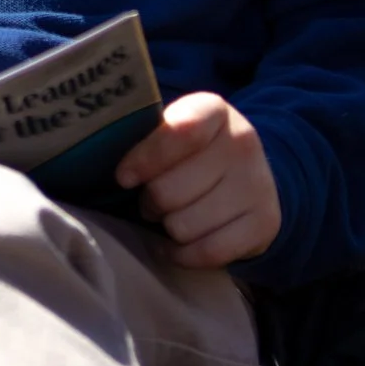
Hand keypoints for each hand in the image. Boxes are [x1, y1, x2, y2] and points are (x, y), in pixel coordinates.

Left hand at [114, 92, 280, 267]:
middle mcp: (242, 142)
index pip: (176, 134)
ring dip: (168, 227)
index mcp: (212, 110)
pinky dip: (184, 254)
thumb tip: (100, 159)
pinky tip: (178, 244)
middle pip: (169, 191)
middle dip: (150, 201)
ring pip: (184, 225)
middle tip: (151, 200)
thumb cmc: (188, 154)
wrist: (248, 177)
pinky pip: (208, 252)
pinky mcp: (265, 222)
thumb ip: (142, 137)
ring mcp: (257, 184)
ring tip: (171, 216)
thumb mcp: (169, 132)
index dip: (144, 160)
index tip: (123, 178)